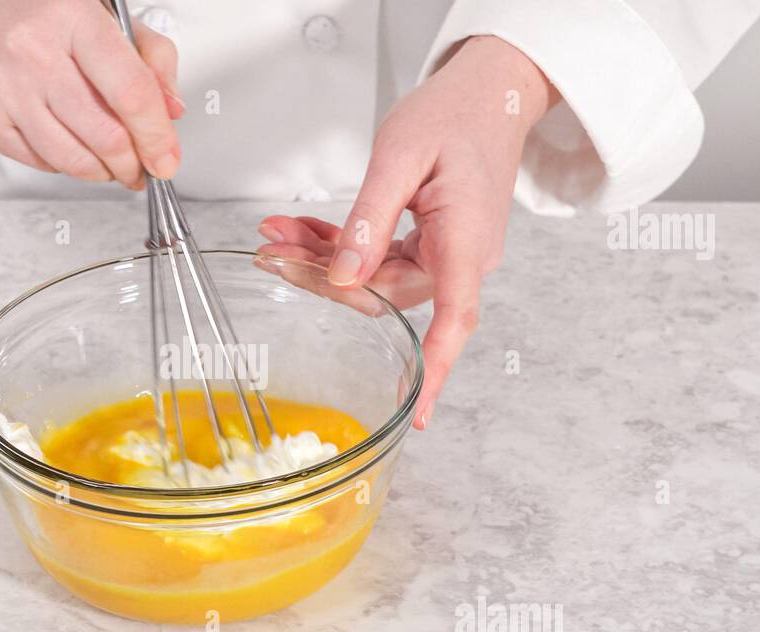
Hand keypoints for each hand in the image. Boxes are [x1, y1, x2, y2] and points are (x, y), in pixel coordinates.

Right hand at [0, 0, 183, 188]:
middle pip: (105, 135)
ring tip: (112, 167)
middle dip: (133, 164)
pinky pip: (41, 162)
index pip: (131, 92)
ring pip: (73, 160)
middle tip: (141, 168)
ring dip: (103, 173)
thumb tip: (171, 109)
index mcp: (71, 17)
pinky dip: (65, 165)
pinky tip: (71, 150)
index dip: (157, 136)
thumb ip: (145, 55)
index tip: (167, 158)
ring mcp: (4, 92)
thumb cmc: (26, 15)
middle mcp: (34, 54)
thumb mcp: (96, 14)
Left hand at [257, 36, 556, 427]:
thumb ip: (369, 219)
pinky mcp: (431, 245)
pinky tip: (303, 231)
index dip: (433, 370)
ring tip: (275, 235)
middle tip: (268, 253)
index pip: (453, 319)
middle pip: (385, 294)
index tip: (414, 412)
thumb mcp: (401, 155)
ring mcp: (447, 255)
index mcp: (465, 241)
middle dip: (322, 279)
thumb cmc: (454, 113)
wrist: (491, 92)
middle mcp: (461, 259)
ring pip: (374, 279)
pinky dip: (341, 247)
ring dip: (323, 260)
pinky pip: (380, 259)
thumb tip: (345, 279)